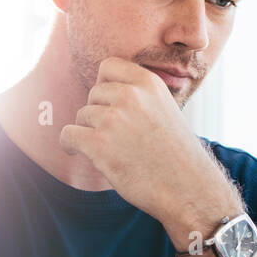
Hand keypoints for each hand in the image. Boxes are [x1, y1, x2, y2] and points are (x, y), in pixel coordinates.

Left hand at [59, 57, 238, 229]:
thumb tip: (106, 92)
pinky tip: (76, 151)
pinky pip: (68, 135)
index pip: (108, 66)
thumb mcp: (166, 110)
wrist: (187, 189)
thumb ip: (140, 96)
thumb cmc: (177, 155)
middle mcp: (130, 96)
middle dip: (98, 113)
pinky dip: (69, 144)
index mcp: (148, 83)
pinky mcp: (99, 145)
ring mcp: (113, 120)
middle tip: (114, 136)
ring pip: (82, 116)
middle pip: (93, 94)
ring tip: (110, 150)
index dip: (104, 86)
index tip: (107, 104)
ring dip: (89, 133)